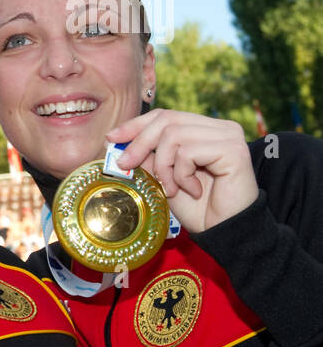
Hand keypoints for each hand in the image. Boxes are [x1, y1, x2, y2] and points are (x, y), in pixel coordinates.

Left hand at [107, 109, 257, 232]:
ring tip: (171, 189)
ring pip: (174, 135)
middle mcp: (220, 128)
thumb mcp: (162, 178)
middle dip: (140, 143)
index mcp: (204, 129)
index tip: (111, 138)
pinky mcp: (234, 149)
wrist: (223, 230)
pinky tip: (194, 191)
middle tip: (126, 166)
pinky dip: (182, 174)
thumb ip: (146, 157)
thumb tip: (117, 141)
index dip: (136, 125)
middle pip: (167, 119)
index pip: (165, 115)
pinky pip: (189, 152)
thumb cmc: (196, 207)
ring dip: (164, 167)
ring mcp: (229, 136)